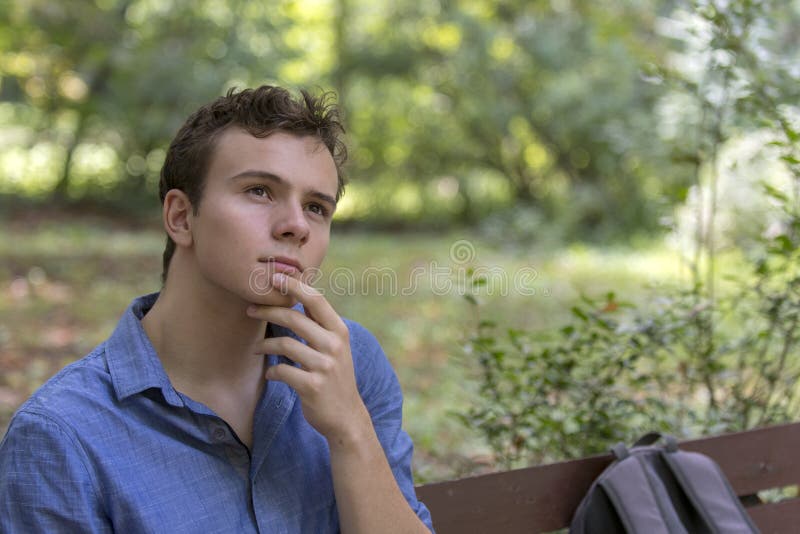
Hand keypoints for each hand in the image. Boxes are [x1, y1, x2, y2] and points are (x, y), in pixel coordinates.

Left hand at [247, 273, 370, 445]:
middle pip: (294, 318)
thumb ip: (320, 326)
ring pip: (285, 343)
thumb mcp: (335, 348)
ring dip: (265, 344)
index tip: (274, 277)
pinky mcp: (313, 385)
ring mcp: (325, 366)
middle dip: (268, 310)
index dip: (294, 285)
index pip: (316, 299)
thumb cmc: (335, 378)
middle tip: (250, 310)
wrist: (347, 416)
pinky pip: (282, 371)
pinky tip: (271, 374)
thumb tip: (296, 298)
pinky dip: (272, 371)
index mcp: (340, 331)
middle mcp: (334, 345)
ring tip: (256, 348)